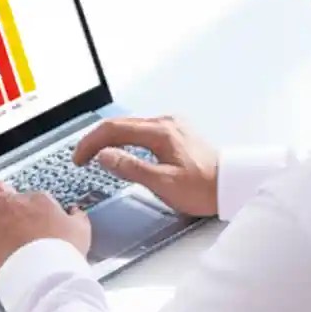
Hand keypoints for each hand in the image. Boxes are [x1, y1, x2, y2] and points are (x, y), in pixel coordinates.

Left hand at [0, 181, 90, 275]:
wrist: (45, 271)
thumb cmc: (64, 250)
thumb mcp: (81, 230)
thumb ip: (77, 217)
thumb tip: (75, 211)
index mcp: (38, 200)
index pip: (31, 195)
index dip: (29, 204)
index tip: (31, 213)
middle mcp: (13, 205)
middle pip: (0, 190)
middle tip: (0, 201)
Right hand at [72, 116, 218, 216]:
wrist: (231, 185)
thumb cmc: (203, 188)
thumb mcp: (163, 183)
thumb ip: (131, 168)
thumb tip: (104, 155)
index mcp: (160, 132)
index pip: (113, 129)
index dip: (91, 143)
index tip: (79, 158)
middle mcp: (165, 123)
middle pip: (119, 124)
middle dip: (96, 139)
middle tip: (81, 157)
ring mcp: (172, 126)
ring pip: (130, 126)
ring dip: (110, 138)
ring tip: (95, 154)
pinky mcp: (176, 133)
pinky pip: (142, 130)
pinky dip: (125, 138)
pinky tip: (121, 150)